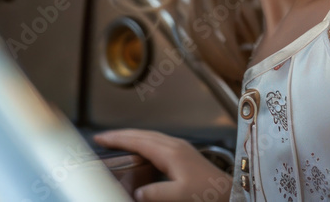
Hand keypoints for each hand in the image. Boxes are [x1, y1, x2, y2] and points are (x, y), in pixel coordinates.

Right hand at [93, 129, 231, 201]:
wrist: (228, 192)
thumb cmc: (208, 192)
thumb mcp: (180, 195)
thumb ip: (156, 193)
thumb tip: (137, 192)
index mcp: (170, 152)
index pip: (137, 140)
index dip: (117, 138)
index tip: (100, 137)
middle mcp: (174, 145)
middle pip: (141, 134)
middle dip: (120, 134)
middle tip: (103, 137)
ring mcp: (180, 147)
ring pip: (150, 136)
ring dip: (132, 137)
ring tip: (117, 141)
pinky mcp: (184, 153)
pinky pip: (157, 141)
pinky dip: (143, 142)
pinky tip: (142, 150)